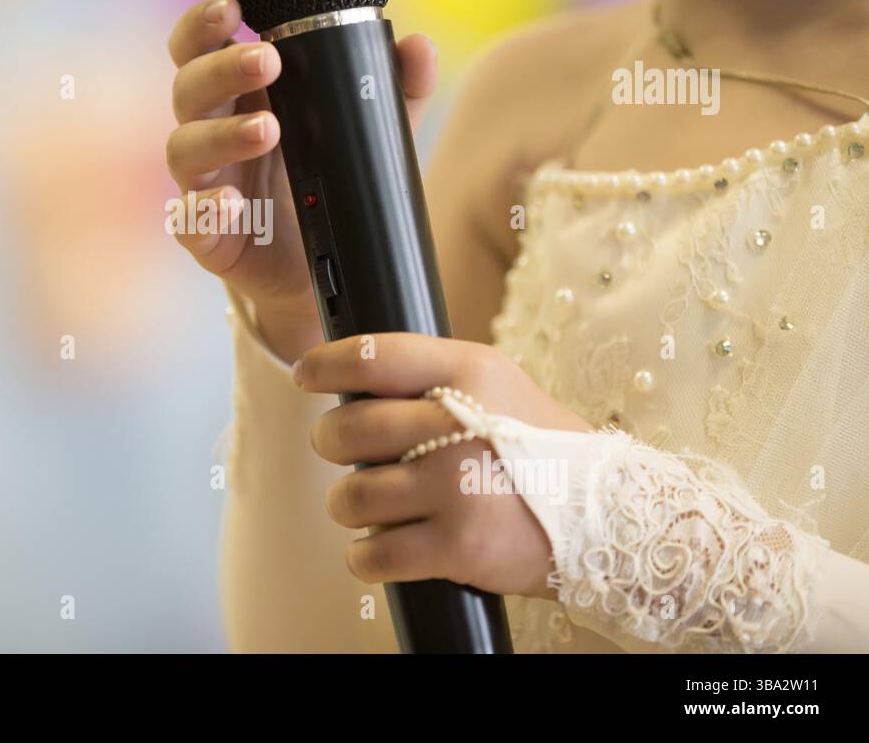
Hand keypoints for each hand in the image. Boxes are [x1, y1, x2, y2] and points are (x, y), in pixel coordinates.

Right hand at [166, 0, 437, 362]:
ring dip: (221, 133)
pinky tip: (233, 203)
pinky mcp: (206, 234)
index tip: (233, 8)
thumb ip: (394, 87)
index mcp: (238, 94)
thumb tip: (418, 47)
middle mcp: (211, 130)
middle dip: (221, 68)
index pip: (201, 47)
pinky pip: (189, 219)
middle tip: (268, 61)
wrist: (323, 267)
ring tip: (268, 129)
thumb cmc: (328, 181)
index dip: (203, 23)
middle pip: (189, 86)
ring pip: (185, 147)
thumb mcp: (368, 131)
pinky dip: (206, 208)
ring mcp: (204, 183)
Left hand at [295, 333, 591, 598]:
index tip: (305, 374)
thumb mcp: (499, 385)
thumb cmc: (541, 448)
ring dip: (349, 505)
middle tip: (340, 449)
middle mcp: (460, 424)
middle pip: (347, 429)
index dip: (325, 364)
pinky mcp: (458, 545)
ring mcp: (458, 486)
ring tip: (372, 505)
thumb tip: (350, 377)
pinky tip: (380, 550)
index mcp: (470, 372)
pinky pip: (371, 554)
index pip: (372, 356)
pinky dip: (365, 557)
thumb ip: (433, 375)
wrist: (609, 517)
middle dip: (330, 442)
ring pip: (350, 496)